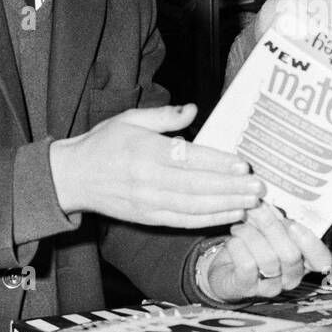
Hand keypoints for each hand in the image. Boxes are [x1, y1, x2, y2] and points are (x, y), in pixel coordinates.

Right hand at [50, 104, 263, 227]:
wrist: (72, 177)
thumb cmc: (103, 144)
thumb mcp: (129, 119)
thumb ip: (164, 116)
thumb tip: (193, 109)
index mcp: (146, 152)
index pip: (188, 159)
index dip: (218, 163)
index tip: (243, 164)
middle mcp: (149, 180)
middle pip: (197, 187)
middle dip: (231, 189)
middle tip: (259, 188)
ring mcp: (149, 203)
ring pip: (193, 208)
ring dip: (226, 207)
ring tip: (252, 204)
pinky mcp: (148, 218)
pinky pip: (183, 221)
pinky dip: (209, 221)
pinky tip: (230, 216)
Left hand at [202, 201, 331, 303]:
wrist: (225, 269)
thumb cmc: (253, 244)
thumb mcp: (271, 229)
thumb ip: (280, 219)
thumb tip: (275, 203)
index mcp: (305, 261)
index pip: (322, 261)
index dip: (311, 244)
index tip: (293, 225)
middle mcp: (292, 277)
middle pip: (291, 255)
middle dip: (271, 227)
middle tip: (256, 210)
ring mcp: (271, 286)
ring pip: (268, 258)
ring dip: (251, 235)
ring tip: (240, 226)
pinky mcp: (248, 288)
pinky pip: (247, 265)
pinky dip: (238, 246)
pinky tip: (233, 239)